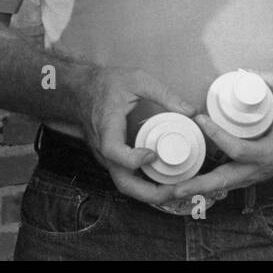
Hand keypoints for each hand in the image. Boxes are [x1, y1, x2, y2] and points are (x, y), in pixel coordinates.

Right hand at [73, 66, 200, 205]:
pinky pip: (126, 178)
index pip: (113, 151)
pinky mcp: (111, 159)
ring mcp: (106, 156)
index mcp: (107, 126)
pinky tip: (164, 181)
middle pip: (121, 181)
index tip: (153, 154)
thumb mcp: (137, 79)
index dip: (133, 158)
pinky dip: (144, 185)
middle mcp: (104, 147)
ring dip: (149, 193)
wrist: (81, 89)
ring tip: (175, 190)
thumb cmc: (106, 83)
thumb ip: (164, 94)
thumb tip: (191, 111)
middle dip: (149, 193)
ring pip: (124, 184)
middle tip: (175, 190)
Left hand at [168, 69, 272, 199]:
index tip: (201, 119)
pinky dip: (200, 186)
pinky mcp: (241, 178)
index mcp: (266, 154)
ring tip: (167, 191)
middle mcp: (254, 171)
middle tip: (173, 188)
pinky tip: (178, 185)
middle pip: (222, 182)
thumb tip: (249, 73)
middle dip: (197, 186)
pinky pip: (219, 184)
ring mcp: (247, 178)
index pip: (237, 149)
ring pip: (218, 188)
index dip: (218, 135)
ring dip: (193, 190)